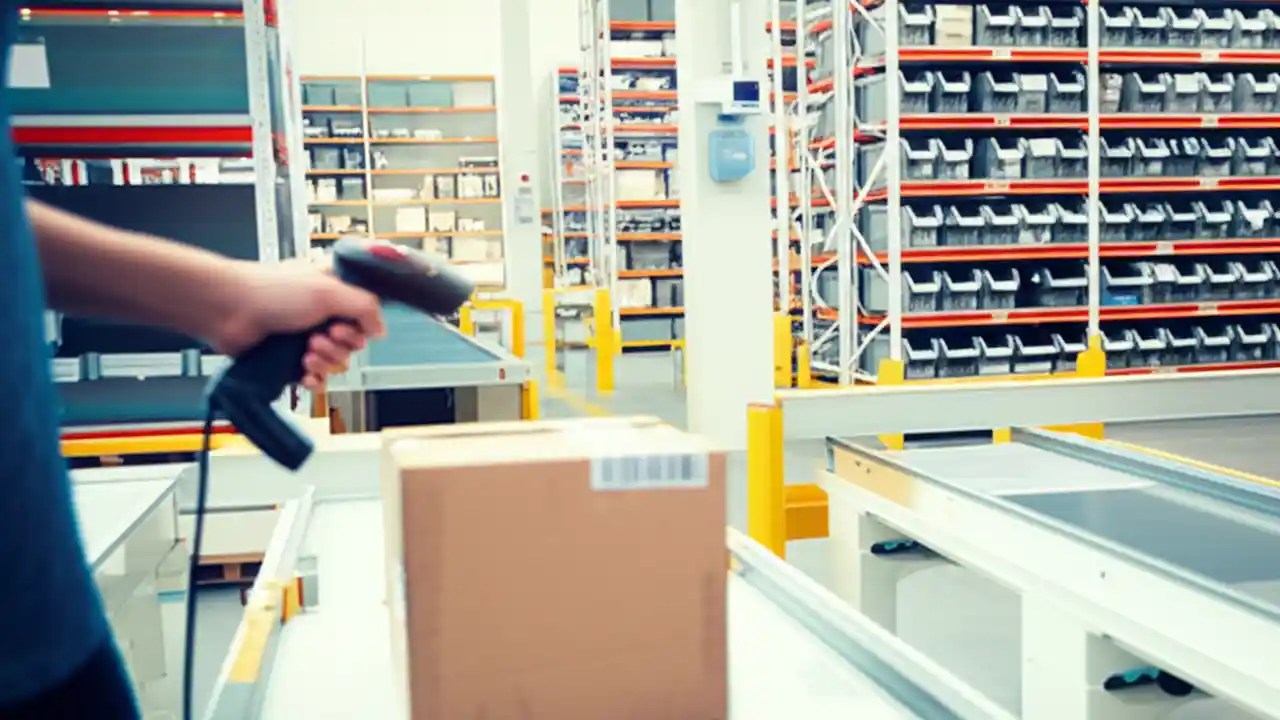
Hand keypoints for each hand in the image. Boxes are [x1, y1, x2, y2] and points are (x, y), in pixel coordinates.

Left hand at [213, 261, 384, 389]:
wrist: (228, 310)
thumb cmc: (269, 290)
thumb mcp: (329, 291)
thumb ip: (364, 307)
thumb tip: (380, 328)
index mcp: (333, 291)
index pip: (365, 316)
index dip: (361, 327)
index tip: (348, 325)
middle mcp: (321, 315)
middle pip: (352, 344)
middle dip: (340, 346)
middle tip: (323, 336)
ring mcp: (305, 338)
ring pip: (335, 363)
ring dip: (325, 361)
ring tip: (306, 352)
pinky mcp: (290, 360)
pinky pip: (315, 379)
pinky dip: (314, 380)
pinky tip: (305, 373)